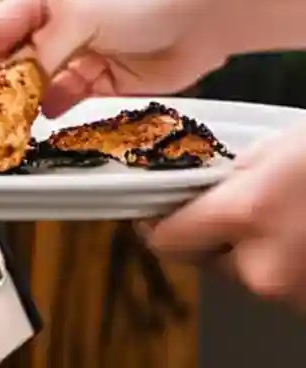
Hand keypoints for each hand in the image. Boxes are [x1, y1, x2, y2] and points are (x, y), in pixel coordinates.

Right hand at [0, 0, 228, 116]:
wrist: (211, 12)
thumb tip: (18, 83)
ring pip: (33, 83)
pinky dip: (49, 110)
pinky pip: (63, 97)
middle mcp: (56, 23)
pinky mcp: (102, 77)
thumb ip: (44, 53)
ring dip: (15, 103)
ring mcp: (79, 51)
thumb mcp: (82, 17)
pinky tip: (39, 120)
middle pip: (6, 59)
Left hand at [144, 131, 305, 311]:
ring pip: (242, 273)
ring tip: (282, 219)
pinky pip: (277, 285)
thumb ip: (220, 177)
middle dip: (209, 235)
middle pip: (201, 259)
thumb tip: (182, 187)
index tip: (154, 211)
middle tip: (234, 208)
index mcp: (247, 213)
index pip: (165, 240)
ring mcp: (291, 294)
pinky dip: (281, 264)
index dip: (157, 224)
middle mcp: (264, 265)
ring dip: (249, 252)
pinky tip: (299, 236)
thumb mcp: (272, 151)